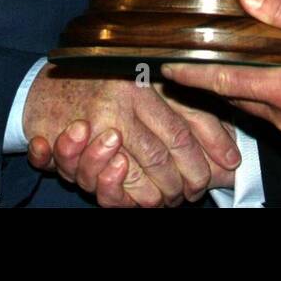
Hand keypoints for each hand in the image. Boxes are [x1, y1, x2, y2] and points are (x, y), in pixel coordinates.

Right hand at [22, 66, 239, 206]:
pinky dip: (122, 195)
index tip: (227, 168)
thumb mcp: (156, 86)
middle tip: (194, 191)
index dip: (206, 155)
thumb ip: (193, 112)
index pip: (182, 129)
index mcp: (143, 83)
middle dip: (181, 182)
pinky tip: (137, 194)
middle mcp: (119, 102)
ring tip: (167, 197)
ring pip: (134, 174)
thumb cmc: (111, 83)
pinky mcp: (70, 146)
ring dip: (154, 194)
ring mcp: (92, 124)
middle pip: (160, 156)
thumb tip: (231, 152)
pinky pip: (100, 183)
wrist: (50, 83)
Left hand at [162, 0, 280, 144]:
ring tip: (228, 69)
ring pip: (256, 112)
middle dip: (212, 85)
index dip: (194, 76)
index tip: (169, 71)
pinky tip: (270, 84)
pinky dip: (265, 103)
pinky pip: (277, 121)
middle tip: (190, 67)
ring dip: (240, 93)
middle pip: (236, 100)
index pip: (226, 83)